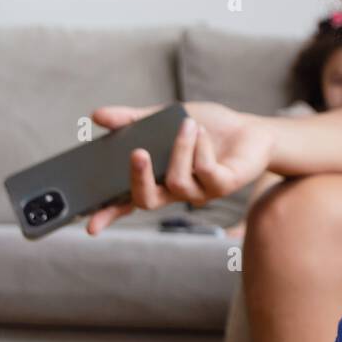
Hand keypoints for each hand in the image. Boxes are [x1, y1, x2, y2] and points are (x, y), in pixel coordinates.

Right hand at [84, 101, 272, 234]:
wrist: (252, 130)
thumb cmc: (208, 127)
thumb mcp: (166, 117)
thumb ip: (133, 118)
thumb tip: (97, 115)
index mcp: (159, 179)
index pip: (128, 202)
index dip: (109, 215)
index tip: (89, 225)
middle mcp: (177, 191)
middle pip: (147, 201)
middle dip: (139, 178)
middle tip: (137, 153)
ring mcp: (201, 192)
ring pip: (177, 181)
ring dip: (180, 149)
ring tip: (188, 125)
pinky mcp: (223, 187)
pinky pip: (204, 171)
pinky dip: (200, 147)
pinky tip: (203, 133)